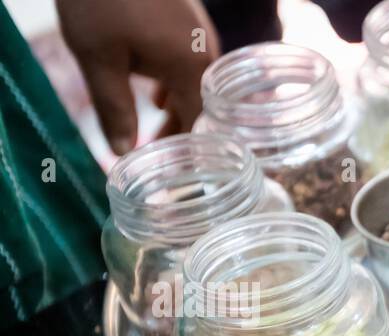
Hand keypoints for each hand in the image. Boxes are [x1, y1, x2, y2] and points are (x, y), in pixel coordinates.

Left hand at [55, 0, 218, 153]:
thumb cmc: (102, 0)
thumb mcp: (97, 59)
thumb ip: (113, 108)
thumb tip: (121, 152)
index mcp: (191, 70)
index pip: (199, 127)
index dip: (188, 155)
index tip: (178, 179)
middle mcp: (205, 54)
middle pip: (202, 107)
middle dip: (184, 134)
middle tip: (167, 163)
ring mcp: (199, 33)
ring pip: (196, 84)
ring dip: (179, 107)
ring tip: (159, 128)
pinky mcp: (187, 19)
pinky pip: (190, 62)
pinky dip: (177, 82)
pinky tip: (156, 89)